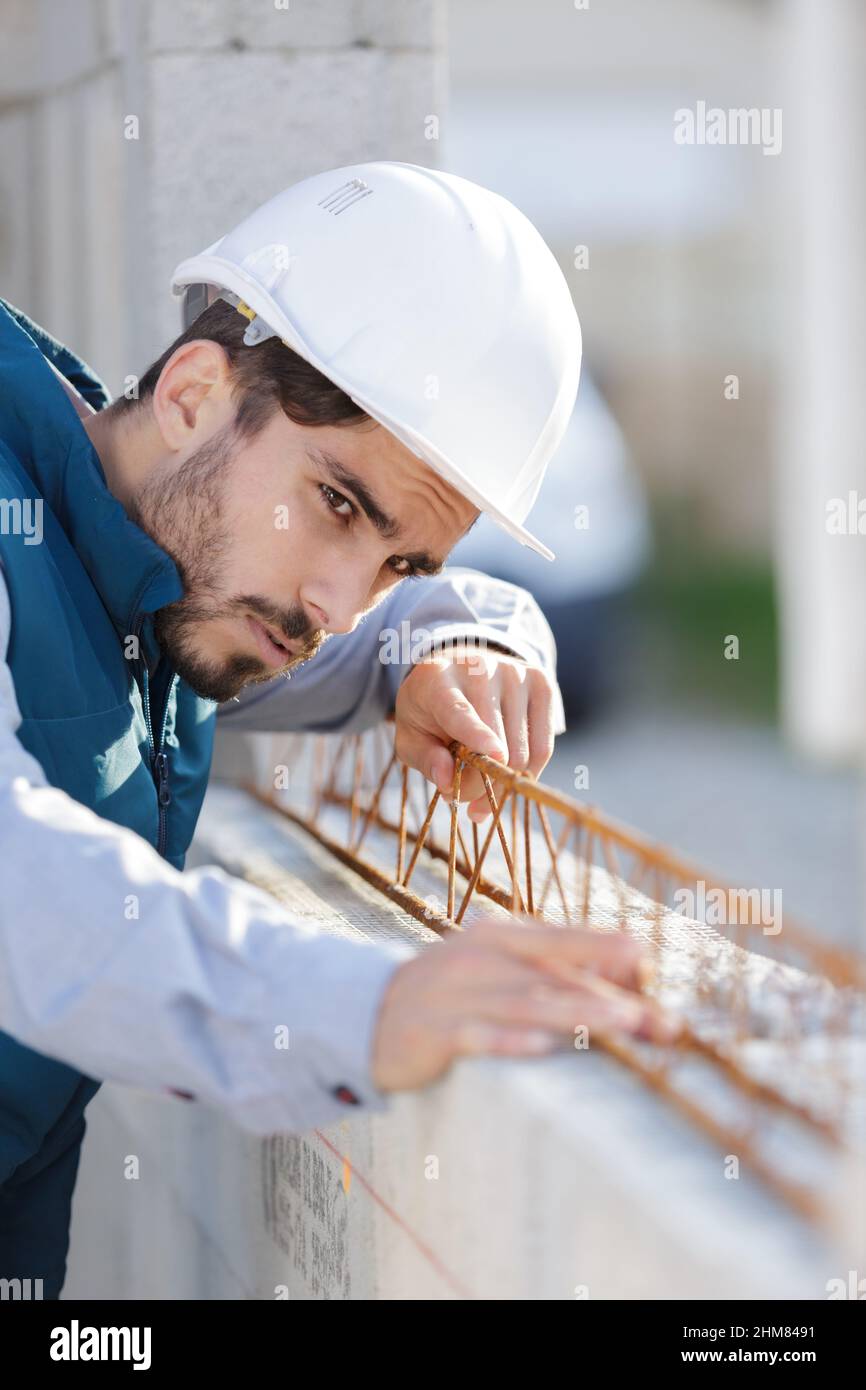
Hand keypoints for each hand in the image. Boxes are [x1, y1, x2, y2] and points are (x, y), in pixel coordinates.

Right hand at [371, 917, 678, 1092]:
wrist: (368, 1012)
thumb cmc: (452, 991)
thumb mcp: (496, 966)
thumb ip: (552, 969)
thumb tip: (626, 972)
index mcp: (500, 936)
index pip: (563, 940)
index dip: (608, 952)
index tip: (652, 966)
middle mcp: (480, 958)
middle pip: (554, 976)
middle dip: (611, 996)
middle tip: (659, 1020)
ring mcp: (455, 994)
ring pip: (526, 1002)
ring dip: (578, 1013)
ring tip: (623, 1024)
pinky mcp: (433, 1032)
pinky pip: (477, 1036)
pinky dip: (510, 1040)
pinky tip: (542, 1047)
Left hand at [394, 645, 555, 820]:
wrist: (457, 672)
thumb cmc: (430, 710)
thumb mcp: (410, 735)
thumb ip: (424, 758)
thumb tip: (447, 782)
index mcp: (437, 679)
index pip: (460, 711)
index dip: (476, 734)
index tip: (493, 754)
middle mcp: (481, 669)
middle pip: (496, 742)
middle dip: (481, 784)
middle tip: (466, 800)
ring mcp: (516, 674)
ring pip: (522, 751)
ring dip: (503, 783)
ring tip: (483, 793)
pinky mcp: (542, 684)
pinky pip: (543, 747)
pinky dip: (528, 773)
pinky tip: (507, 778)